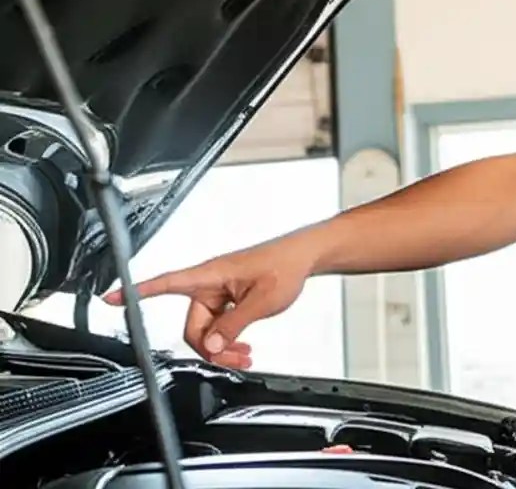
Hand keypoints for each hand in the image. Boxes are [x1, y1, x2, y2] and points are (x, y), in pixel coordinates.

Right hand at [102, 241, 315, 368]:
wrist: (304, 257)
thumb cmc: (285, 266)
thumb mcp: (261, 300)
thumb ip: (233, 325)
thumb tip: (212, 346)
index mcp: (210, 275)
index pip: (165, 283)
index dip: (137, 292)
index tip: (111, 298)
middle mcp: (210, 283)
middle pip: (193, 325)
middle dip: (210, 347)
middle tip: (235, 358)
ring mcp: (220, 291)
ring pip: (208, 329)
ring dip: (223, 346)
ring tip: (245, 355)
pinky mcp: (230, 298)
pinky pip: (220, 324)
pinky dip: (229, 338)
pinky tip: (244, 347)